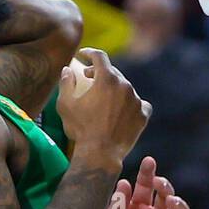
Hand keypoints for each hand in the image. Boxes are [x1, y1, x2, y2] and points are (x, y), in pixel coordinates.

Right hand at [57, 48, 150, 166]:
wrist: (100, 155)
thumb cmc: (81, 129)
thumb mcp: (65, 104)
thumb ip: (66, 83)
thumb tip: (68, 70)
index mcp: (106, 78)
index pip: (99, 56)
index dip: (89, 53)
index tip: (83, 55)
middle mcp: (125, 85)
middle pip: (112, 72)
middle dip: (99, 73)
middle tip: (88, 79)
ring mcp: (136, 100)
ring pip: (125, 87)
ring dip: (114, 89)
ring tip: (104, 99)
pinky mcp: (143, 115)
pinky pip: (139, 103)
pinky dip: (131, 103)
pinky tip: (124, 109)